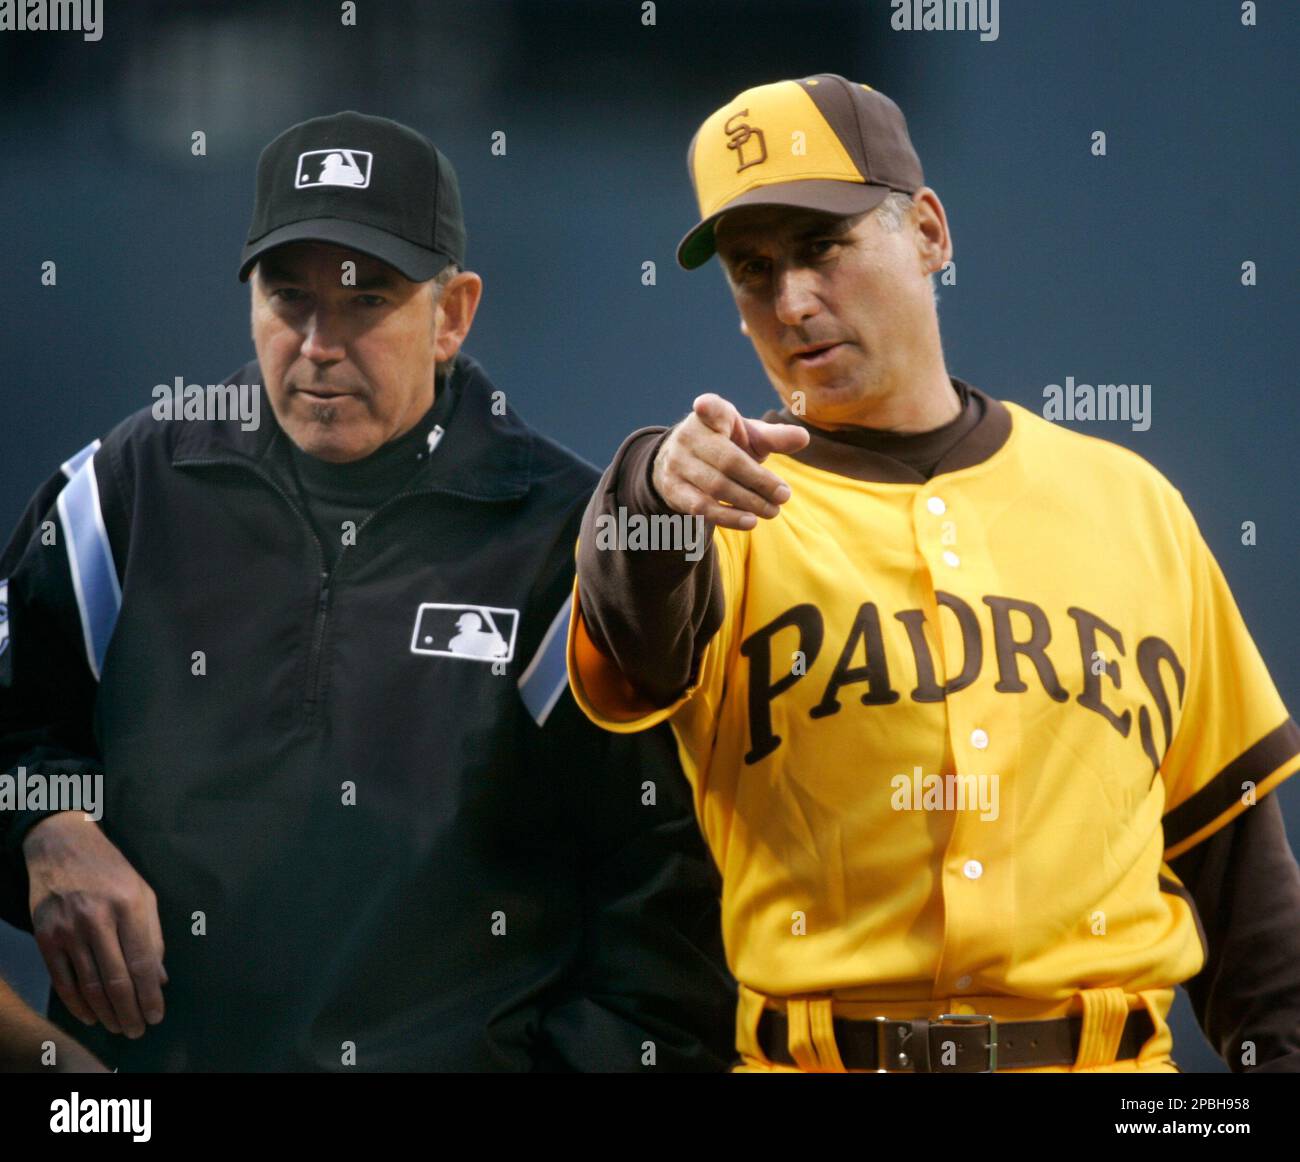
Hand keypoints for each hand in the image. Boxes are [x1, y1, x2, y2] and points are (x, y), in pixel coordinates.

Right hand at [23, 813, 166, 1038]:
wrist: (61, 847)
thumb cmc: (111, 870)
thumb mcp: (143, 893)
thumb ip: (153, 935)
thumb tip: (160, 978)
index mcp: (129, 906)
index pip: (142, 962)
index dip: (150, 995)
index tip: (157, 1014)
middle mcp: (97, 919)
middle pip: (116, 980)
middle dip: (130, 1011)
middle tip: (138, 1029)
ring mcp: (68, 930)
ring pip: (89, 985)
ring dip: (106, 1013)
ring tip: (119, 1026)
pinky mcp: (45, 937)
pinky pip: (62, 980)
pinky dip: (77, 1004)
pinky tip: (91, 1016)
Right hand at [651, 393, 810, 530]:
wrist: (684, 464)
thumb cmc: (726, 445)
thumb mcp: (749, 436)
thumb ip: (775, 437)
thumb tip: (804, 437)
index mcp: (709, 414)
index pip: (708, 408)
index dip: (706, 407)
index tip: (702, 405)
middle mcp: (688, 436)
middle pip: (727, 461)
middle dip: (759, 481)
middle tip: (784, 496)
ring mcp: (676, 463)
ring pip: (716, 487)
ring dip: (748, 502)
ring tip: (773, 511)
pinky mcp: (673, 489)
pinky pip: (702, 507)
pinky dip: (728, 516)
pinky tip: (750, 521)